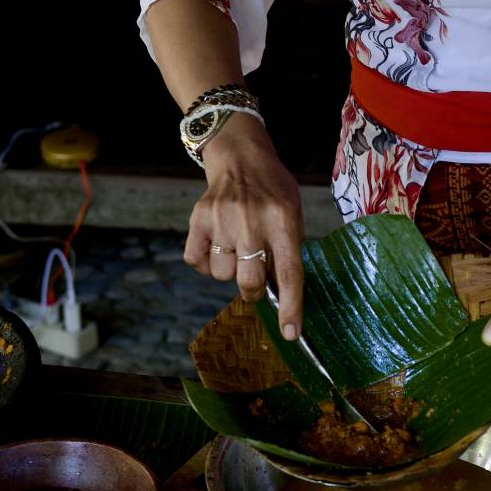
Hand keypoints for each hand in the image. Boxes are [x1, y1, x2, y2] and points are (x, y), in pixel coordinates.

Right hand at [183, 114, 305, 338]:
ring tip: (237, 246)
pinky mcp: (198, 219)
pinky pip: (197, 262)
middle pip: (249, 281)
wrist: (240, 157)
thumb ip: (288, 249)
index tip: (292, 333)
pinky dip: (206, 263)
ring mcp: (222, 219)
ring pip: (222, 275)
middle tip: (256, 278)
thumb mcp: (293, 212)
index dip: (291, 306)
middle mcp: (252, 221)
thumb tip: (279, 294)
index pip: (290, 272)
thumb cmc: (272, 190)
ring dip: (230, 270)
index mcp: (284, 220)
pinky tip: (217, 246)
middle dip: (254, 290)